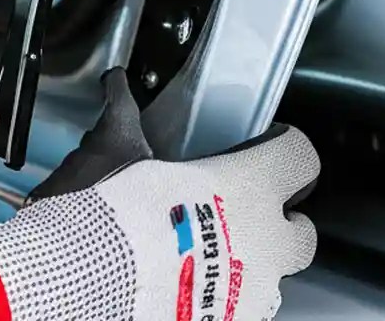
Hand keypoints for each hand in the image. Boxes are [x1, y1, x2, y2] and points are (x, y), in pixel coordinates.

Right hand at [0, 69, 320, 320]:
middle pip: (302, 231)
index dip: (282, 148)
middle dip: (278, 223)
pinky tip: (186, 288)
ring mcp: (250, 294)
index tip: (266, 148)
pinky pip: (240, 310)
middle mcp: (264, 243)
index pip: (301, 157)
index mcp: (250, 187)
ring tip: (203, 257)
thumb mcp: (113, 150)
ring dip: (249, 266)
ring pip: (272, 279)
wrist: (82, 282)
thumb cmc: (106, 214)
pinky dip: (221, 300)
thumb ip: (125, 116)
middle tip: (240, 214)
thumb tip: (116, 86)